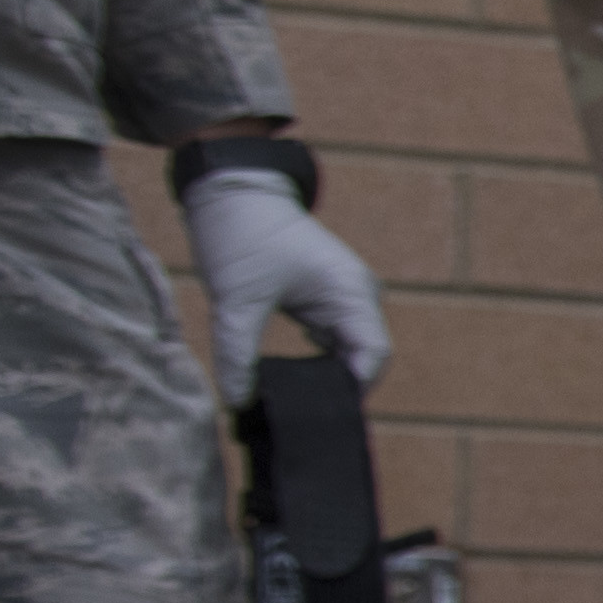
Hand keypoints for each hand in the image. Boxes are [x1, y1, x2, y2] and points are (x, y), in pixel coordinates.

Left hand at [178, 136, 383, 398]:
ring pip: (345, 350)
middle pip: (362, 357)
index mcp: (350, 292)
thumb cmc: (241, 234)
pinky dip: (312, 358)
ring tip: (291, 397)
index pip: (371, 356)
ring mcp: (342, 295)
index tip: (316, 414)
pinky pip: (329, 338)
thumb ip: (237, 353)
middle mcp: (356, 295)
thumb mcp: (235, 298)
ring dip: (322, 373)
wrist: (230, 188)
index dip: (350, 389)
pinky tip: (286, 373)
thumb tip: (239, 402)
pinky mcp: (323, 296)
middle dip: (334, 386)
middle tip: (298, 413)